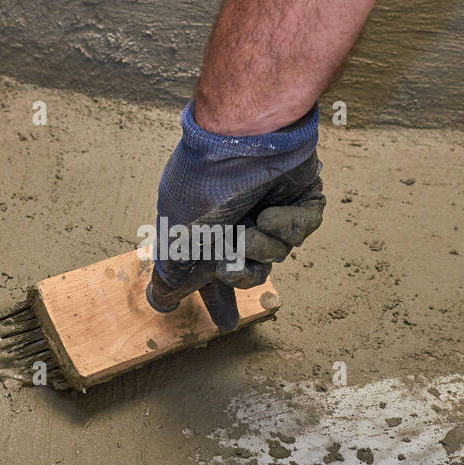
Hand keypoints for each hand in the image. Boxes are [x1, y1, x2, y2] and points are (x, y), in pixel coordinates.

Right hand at [145, 103, 324, 329]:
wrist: (244, 140)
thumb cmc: (205, 189)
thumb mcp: (178, 241)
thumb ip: (173, 278)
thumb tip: (160, 303)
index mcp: (205, 233)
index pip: (213, 277)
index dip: (219, 301)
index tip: (228, 325)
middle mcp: (237, 222)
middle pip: (252, 271)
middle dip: (244, 271)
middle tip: (233, 256)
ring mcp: (269, 209)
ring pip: (279, 253)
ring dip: (264, 245)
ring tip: (252, 225)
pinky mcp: (300, 196)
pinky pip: (304, 228)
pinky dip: (288, 224)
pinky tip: (272, 210)